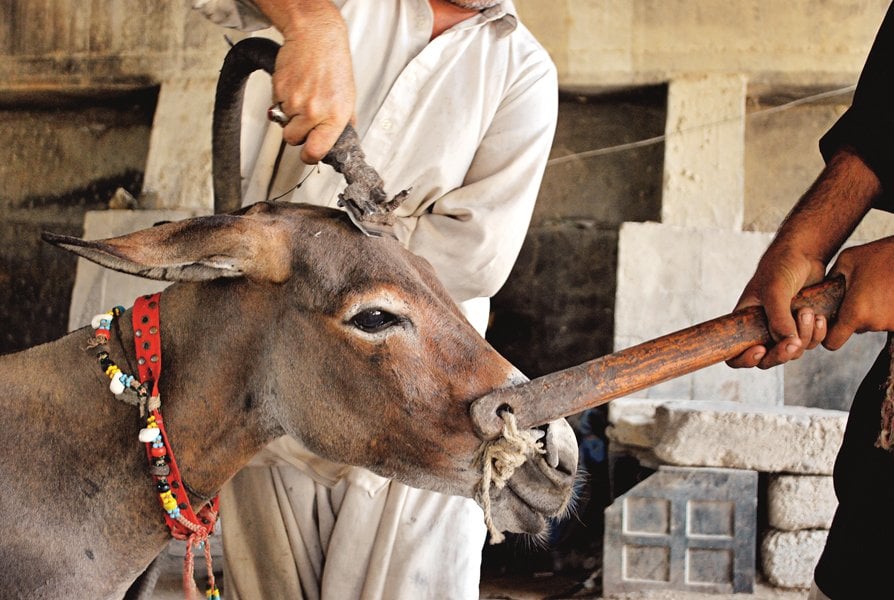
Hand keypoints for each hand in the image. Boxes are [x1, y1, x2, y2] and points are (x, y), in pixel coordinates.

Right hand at [258, 0, 355, 163]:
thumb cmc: (334, 65)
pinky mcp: (279, 89)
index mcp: (335, 116)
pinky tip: (296, 86)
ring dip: (289, 115)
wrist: (316, 37)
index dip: (309, 156)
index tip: (308, 154)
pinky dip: (283, 99)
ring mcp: (294, 101)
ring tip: (303, 96)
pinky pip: (277, 105)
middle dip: (296, 133)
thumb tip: (338, 141)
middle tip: (304, 119)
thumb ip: (342, 123)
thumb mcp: (348, 98)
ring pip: (283, 123)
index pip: (316, 151)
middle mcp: (314, 111)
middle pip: (293, 139)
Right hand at [726, 244, 827, 368]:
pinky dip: (818, 333)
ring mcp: (783, 329)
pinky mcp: (803, 327)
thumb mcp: (774, 290)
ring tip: (808, 312)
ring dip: (804, 337)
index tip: (759, 349)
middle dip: (781, 354)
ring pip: (792, 352)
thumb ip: (778, 317)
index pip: (735, 354)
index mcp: (745, 323)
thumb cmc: (780, 266)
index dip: (744, 359)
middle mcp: (762, 330)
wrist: (805, 254)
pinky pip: (811, 343)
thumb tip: (788, 342)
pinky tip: (820, 316)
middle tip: (793, 343)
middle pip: (767, 360)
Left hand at [824, 237, 893, 348]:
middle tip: (859, 293)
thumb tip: (820, 290)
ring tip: (876, 288)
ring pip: (872, 324)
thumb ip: (831, 280)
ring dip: (871, 311)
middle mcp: (874, 323)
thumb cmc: (880, 254)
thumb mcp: (847, 261)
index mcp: (855, 312)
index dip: (829, 335)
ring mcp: (892, 323)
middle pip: (855, 329)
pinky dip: (886, 309)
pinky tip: (887, 291)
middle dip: (853, 315)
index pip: (832, 342)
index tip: (832, 322)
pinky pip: (888, 319)